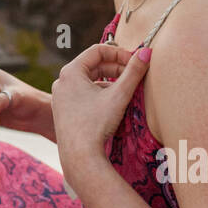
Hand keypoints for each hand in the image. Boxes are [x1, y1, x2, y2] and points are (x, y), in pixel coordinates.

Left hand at [51, 43, 149, 173]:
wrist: (79, 157)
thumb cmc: (97, 124)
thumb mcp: (119, 95)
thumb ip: (134, 72)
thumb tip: (147, 51)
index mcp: (70, 72)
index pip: (97, 50)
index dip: (119, 53)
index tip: (135, 61)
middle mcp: (61, 81)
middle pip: (93, 65)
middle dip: (116, 67)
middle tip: (135, 74)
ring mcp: (60, 97)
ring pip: (89, 80)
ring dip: (109, 81)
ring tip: (127, 89)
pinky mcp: (63, 111)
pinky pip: (83, 94)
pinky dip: (99, 93)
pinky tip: (114, 103)